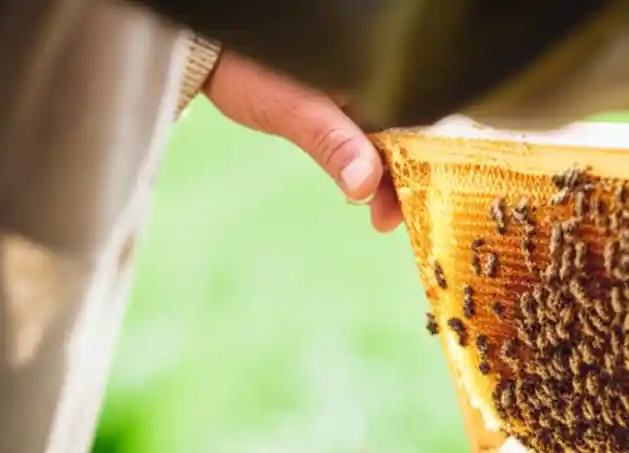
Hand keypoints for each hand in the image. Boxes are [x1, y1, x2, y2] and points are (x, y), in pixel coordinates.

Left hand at [203, 52, 403, 232]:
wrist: (214, 55)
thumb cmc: (255, 72)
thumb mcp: (297, 113)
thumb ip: (335, 145)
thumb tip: (365, 186)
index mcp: (377, 81)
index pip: (411, 130)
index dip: (414, 169)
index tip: (403, 207)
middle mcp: (374, 88)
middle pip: (403, 139)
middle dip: (402, 181)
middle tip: (387, 221)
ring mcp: (359, 99)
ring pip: (385, 144)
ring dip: (385, 179)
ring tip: (380, 216)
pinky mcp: (341, 110)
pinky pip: (366, 141)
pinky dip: (368, 166)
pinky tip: (363, 187)